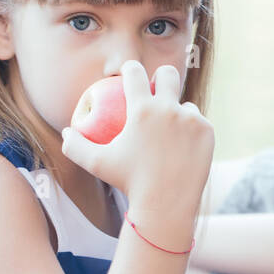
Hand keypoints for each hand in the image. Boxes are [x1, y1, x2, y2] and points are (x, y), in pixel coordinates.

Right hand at [62, 61, 213, 224]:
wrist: (166, 204)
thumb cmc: (128, 183)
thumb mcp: (97, 164)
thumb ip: (76, 146)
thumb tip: (66, 132)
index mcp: (142, 109)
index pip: (135, 72)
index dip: (131, 68)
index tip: (130, 73)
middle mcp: (169, 109)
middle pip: (168, 74)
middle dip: (161, 76)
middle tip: (156, 87)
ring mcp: (192, 119)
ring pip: (185, 105)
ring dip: (178, 111)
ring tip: (171, 125)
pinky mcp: (207, 132)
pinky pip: (198, 123)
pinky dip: (191, 129)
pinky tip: (186, 138)